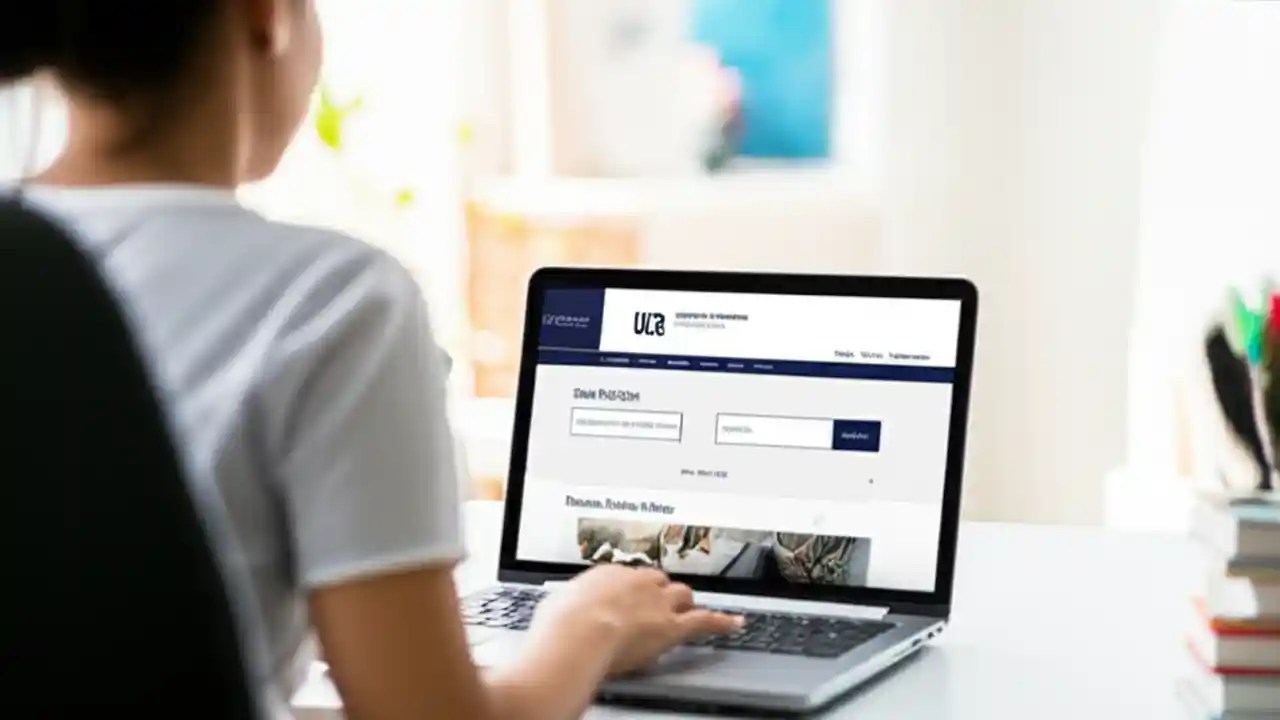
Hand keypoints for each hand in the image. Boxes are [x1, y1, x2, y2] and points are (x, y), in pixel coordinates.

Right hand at [530, 565, 743, 675]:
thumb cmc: (559, 623)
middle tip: (654, 606)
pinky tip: (735, 623)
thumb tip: (558, 610)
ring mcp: (657, 602)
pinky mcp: (673, 626)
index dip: (630, 591)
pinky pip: (705, 620)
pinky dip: (722, 622)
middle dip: (658, 593)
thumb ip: (564, 605)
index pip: (627, 577)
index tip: (626, 598)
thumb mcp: (555, 605)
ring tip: (688, 611)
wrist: (579, 633)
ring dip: (684, 604)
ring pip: (681, 595)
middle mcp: (635, 582)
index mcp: (607, 573)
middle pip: (657, 582)